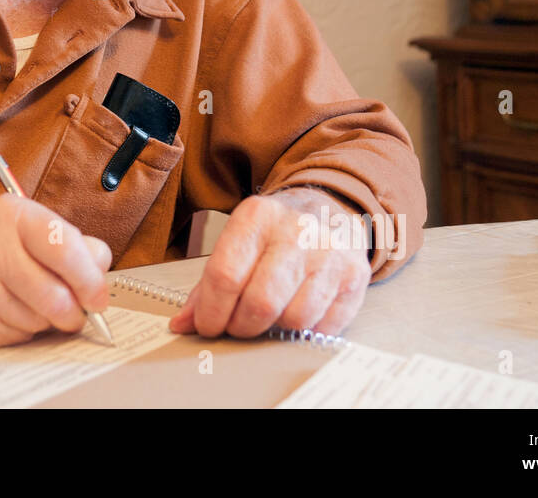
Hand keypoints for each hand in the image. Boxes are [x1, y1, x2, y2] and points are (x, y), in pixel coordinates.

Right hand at [0, 194, 112, 347]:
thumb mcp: (30, 229)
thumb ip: (72, 245)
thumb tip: (100, 275)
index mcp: (13, 215)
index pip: (63, 247)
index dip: (89, 278)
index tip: (99, 297)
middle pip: (53, 295)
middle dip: (75, 312)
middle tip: (79, 313)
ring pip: (38, 320)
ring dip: (48, 321)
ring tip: (35, 304)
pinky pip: (17, 336)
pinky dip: (25, 331)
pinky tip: (11, 312)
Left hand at [169, 187, 370, 338]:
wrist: (328, 208)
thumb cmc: (275, 232)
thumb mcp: (238, 241)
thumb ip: (209, 283)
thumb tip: (182, 323)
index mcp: (257, 216)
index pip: (225, 275)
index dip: (211, 311)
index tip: (207, 326)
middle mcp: (297, 231)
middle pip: (260, 302)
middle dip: (241, 326)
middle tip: (237, 326)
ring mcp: (331, 253)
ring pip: (294, 319)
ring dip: (276, 328)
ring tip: (270, 312)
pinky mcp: (356, 276)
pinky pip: (324, 326)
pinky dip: (305, 329)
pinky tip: (298, 309)